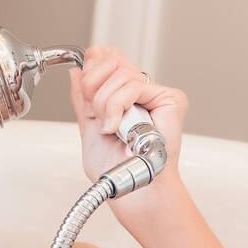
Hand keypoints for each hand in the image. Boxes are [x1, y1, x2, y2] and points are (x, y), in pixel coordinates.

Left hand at [67, 46, 186, 218]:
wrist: (131, 188)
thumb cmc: (115, 169)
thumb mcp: (89, 127)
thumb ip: (83, 99)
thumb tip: (77, 71)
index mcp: (125, 95)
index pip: (110, 59)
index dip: (94, 64)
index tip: (84, 81)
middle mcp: (143, 91)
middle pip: (112, 60)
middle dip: (94, 86)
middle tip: (96, 113)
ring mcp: (157, 94)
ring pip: (121, 74)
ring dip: (105, 104)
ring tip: (110, 128)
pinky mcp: (171, 99)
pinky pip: (134, 85)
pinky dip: (118, 106)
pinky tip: (119, 127)